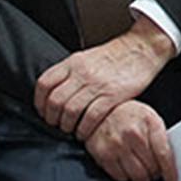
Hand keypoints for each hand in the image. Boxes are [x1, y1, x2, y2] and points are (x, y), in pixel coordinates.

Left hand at [36, 14, 174, 139]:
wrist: (141, 48)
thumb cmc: (114, 55)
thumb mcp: (85, 57)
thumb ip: (69, 72)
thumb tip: (54, 91)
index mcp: (72, 63)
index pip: (44, 84)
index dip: (39, 102)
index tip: (43, 112)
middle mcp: (82, 73)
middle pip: (55, 101)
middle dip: (52, 118)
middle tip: (56, 125)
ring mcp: (97, 84)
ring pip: (71, 111)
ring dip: (67, 126)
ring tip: (70, 130)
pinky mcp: (113, 95)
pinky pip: (92, 116)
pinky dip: (84, 129)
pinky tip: (84, 132)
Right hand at [82, 100, 177, 180]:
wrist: (101, 108)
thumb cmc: (129, 114)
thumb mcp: (150, 118)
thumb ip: (160, 138)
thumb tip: (171, 163)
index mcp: (150, 123)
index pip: (164, 154)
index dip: (170, 172)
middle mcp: (133, 134)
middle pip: (151, 167)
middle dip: (156, 173)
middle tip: (154, 171)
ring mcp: (117, 145)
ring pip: (137, 176)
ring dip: (143, 178)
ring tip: (143, 172)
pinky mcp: (103, 154)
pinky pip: (120, 177)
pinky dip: (126, 176)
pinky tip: (127, 167)